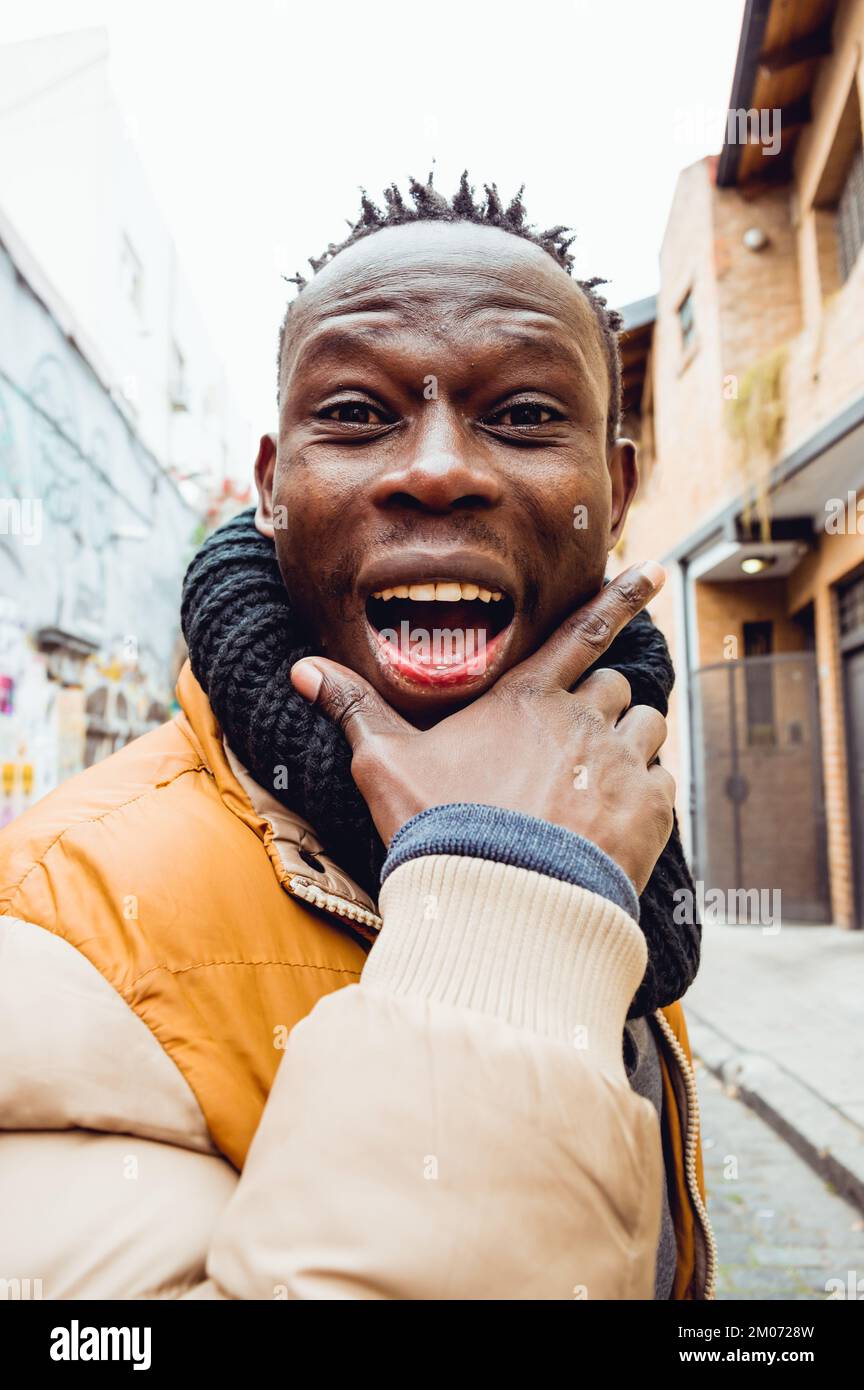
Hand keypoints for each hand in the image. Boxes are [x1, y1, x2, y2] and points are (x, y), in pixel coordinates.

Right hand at [291, 563, 674, 892]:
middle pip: (614, 683)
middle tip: (570, 748)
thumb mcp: (385, 764)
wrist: (496, 905)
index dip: (621, 596)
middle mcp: (581, 719)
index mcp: (526, 699)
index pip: (582, 630)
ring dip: (628, 743)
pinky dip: (645, 792)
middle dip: (599, 704)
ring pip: (647, 726)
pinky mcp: (649, 810)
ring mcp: (620, 763)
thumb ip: (355, 709)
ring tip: (592, 785)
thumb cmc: (439, 830)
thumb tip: (303, 668)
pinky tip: (612, 821)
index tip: (656, 571)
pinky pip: (663, 780)